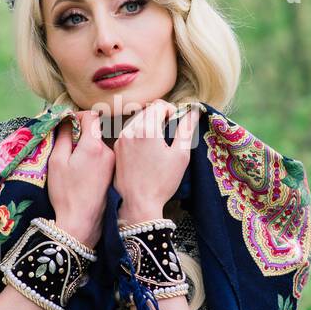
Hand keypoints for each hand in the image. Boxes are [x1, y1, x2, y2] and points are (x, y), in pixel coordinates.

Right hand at [47, 109, 115, 247]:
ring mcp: (113, 164)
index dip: (76, 116)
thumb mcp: (57, 161)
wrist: (81, 223)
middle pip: (95, 131)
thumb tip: (67, 120)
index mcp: (94, 145)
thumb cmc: (66, 193)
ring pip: (98, 145)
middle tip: (66, 147)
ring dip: (86, 148)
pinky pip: (102, 158)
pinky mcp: (113, 175)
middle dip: (80, 134)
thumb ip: (63, 136)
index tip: (66, 124)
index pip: (90, 116)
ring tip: (73, 164)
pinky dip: (93, 159)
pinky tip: (83, 174)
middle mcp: (108, 151)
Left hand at [113, 100, 200, 222]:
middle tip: (171, 133)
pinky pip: (130, 132)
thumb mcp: (180, 156)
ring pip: (138, 120)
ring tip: (160, 143)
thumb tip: (193, 112)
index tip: (178, 124)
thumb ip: (187, 130)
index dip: (172, 111)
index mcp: (147, 129)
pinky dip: (140, 134)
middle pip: (148, 110)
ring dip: (150, 125)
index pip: (159, 105)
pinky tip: (148, 151)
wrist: (138, 204)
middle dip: (161, 117)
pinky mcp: (117, 148)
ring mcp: (121, 139)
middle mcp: (130, 130)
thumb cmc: (161, 182)